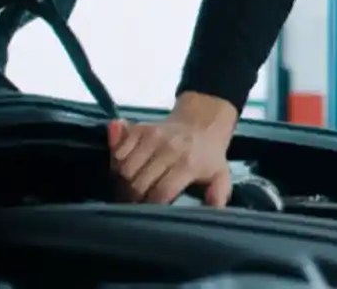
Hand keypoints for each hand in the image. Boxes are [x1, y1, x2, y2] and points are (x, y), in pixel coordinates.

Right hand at [107, 92, 237, 205]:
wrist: (202, 123)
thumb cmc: (208, 157)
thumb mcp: (220, 177)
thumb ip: (218, 195)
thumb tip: (213, 209)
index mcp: (188, 164)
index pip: (160, 193)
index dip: (150, 206)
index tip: (148, 213)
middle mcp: (169, 148)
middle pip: (137, 183)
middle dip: (133, 199)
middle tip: (135, 204)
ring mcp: (153, 136)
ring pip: (124, 169)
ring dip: (123, 183)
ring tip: (130, 189)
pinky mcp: (141, 127)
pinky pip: (118, 150)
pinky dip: (116, 163)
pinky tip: (125, 171)